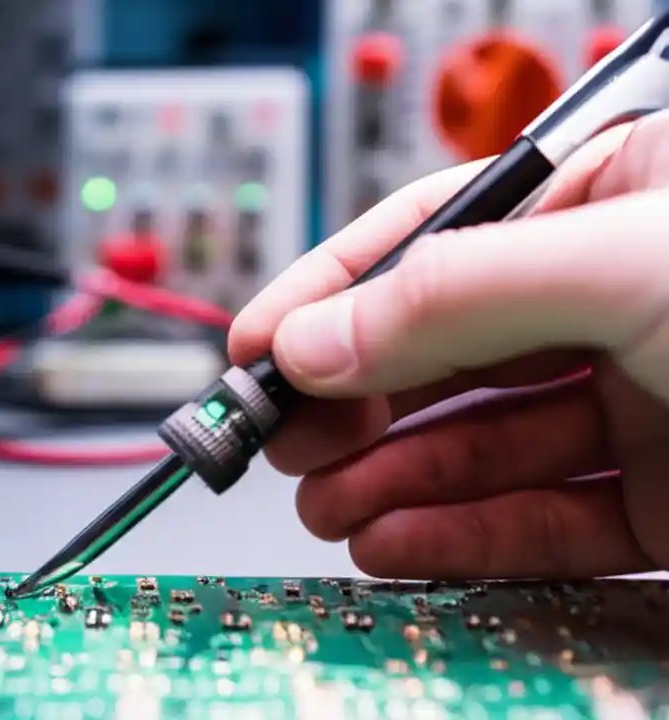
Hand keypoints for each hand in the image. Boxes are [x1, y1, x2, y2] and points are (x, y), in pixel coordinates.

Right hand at [230, 110, 668, 578]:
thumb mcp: (622, 264)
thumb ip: (455, 296)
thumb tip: (318, 339)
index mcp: (608, 202)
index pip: (432, 240)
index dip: (329, 294)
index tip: (252, 346)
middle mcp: (612, 303)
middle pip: (442, 355)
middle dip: (349, 404)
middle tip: (280, 441)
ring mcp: (641, 405)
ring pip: (482, 449)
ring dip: (388, 483)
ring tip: (323, 508)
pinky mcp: (665, 503)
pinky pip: (543, 524)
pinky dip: (460, 539)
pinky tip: (392, 544)